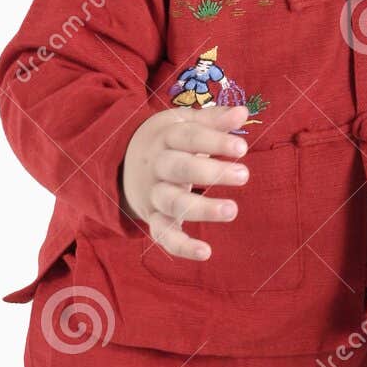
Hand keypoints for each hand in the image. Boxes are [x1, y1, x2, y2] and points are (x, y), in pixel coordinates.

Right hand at [120, 105, 249, 259]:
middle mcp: (157, 166)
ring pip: (172, 203)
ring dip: (201, 209)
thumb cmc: (166, 141)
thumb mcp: (183, 123)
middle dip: (210, 173)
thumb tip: (242, 113)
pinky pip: (163, 235)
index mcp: (165, 138)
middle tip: (244, 176)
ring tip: (232, 210)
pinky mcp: (153, 218)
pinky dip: (181, 246)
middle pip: (178, 168)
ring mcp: (153, 194)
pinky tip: (205, 253)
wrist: (122, 161)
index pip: (188, 138)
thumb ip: (213, 120)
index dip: (214, 142)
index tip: (241, 149)